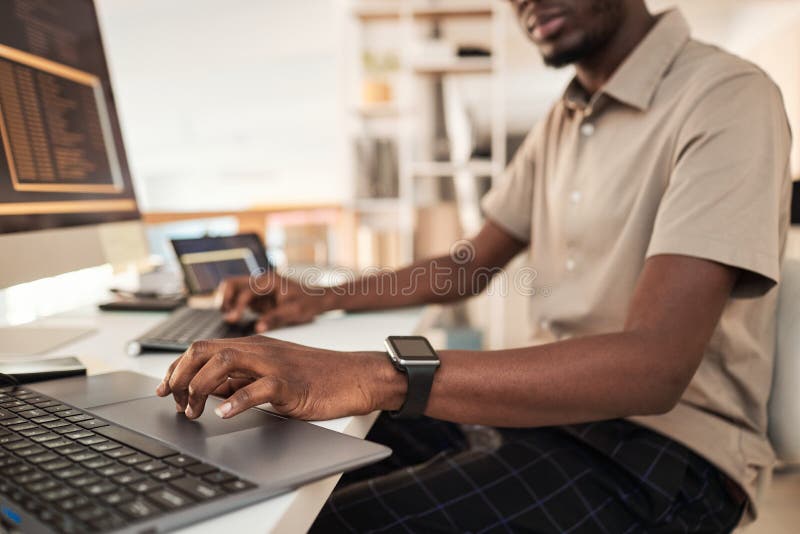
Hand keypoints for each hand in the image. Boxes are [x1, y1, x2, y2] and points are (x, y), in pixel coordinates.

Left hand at [155, 336, 404, 420]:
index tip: (166, 389)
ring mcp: (274, 364)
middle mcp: (259, 350)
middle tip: (176, 403)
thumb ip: (240, 379)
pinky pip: (258, 388)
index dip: (176, 368)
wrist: (355, 376)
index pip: (201, 348)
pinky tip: (224, 414)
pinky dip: (236, 401)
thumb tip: (207, 390)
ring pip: (224, 362)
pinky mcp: (290, 383)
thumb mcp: (271, 375)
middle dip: (180, 376)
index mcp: (252, 346)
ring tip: (195, 411)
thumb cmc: (316, 377)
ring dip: (200, 387)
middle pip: (204, 351)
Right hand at [218, 272, 332, 332]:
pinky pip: (239, 299)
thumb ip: (275, 318)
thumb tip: (257, 327)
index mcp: (269, 281)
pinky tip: (235, 319)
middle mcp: (260, 281)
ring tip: (230, 318)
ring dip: (227, 302)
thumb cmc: (308, 302)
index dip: (237, 306)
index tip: (233, 320)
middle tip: (227, 316)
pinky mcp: (257, 298)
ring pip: (232, 290)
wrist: (318, 299)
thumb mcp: (294, 311)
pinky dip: (233, 307)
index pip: (245, 291)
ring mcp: (258, 289)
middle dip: (225, 298)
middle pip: (231, 283)